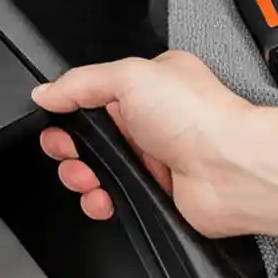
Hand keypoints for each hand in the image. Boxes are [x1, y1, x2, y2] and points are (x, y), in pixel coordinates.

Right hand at [33, 51, 255, 237]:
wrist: (230, 170)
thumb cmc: (200, 118)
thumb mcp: (130, 76)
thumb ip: (80, 82)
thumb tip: (47, 91)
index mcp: (148, 85)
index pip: (93, 96)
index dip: (69, 112)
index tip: (57, 123)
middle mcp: (151, 120)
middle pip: (89, 136)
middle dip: (69, 148)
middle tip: (67, 153)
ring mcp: (152, 157)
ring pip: (97, 169)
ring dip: (82, 176)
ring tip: (86, 178)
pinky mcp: (154, 190)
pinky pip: (113, 197)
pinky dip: (100, 201)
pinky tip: (102, 197)